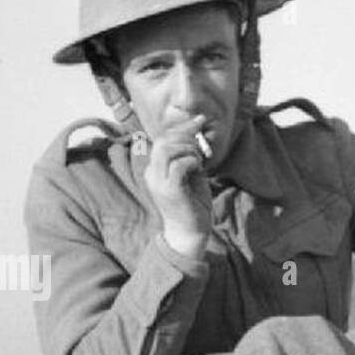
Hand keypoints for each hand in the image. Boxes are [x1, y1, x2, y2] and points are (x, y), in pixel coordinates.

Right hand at [144, 115, 212, 254]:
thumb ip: (190, 156)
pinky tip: (199, 170)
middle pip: (163, 141)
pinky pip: (178, 166)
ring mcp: (159, 183)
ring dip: (189, 150)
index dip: (182, 128)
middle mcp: (152, 174)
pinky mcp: (170, 191)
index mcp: (155, 169)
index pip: (162, 139)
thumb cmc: (193, 205)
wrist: (190, 234)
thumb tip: (198, 133)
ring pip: (167, 150)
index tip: (201, 120)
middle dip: (186, 136)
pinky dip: (192, 162)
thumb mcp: (192, 175)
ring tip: (199, 162)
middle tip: (201, 147)